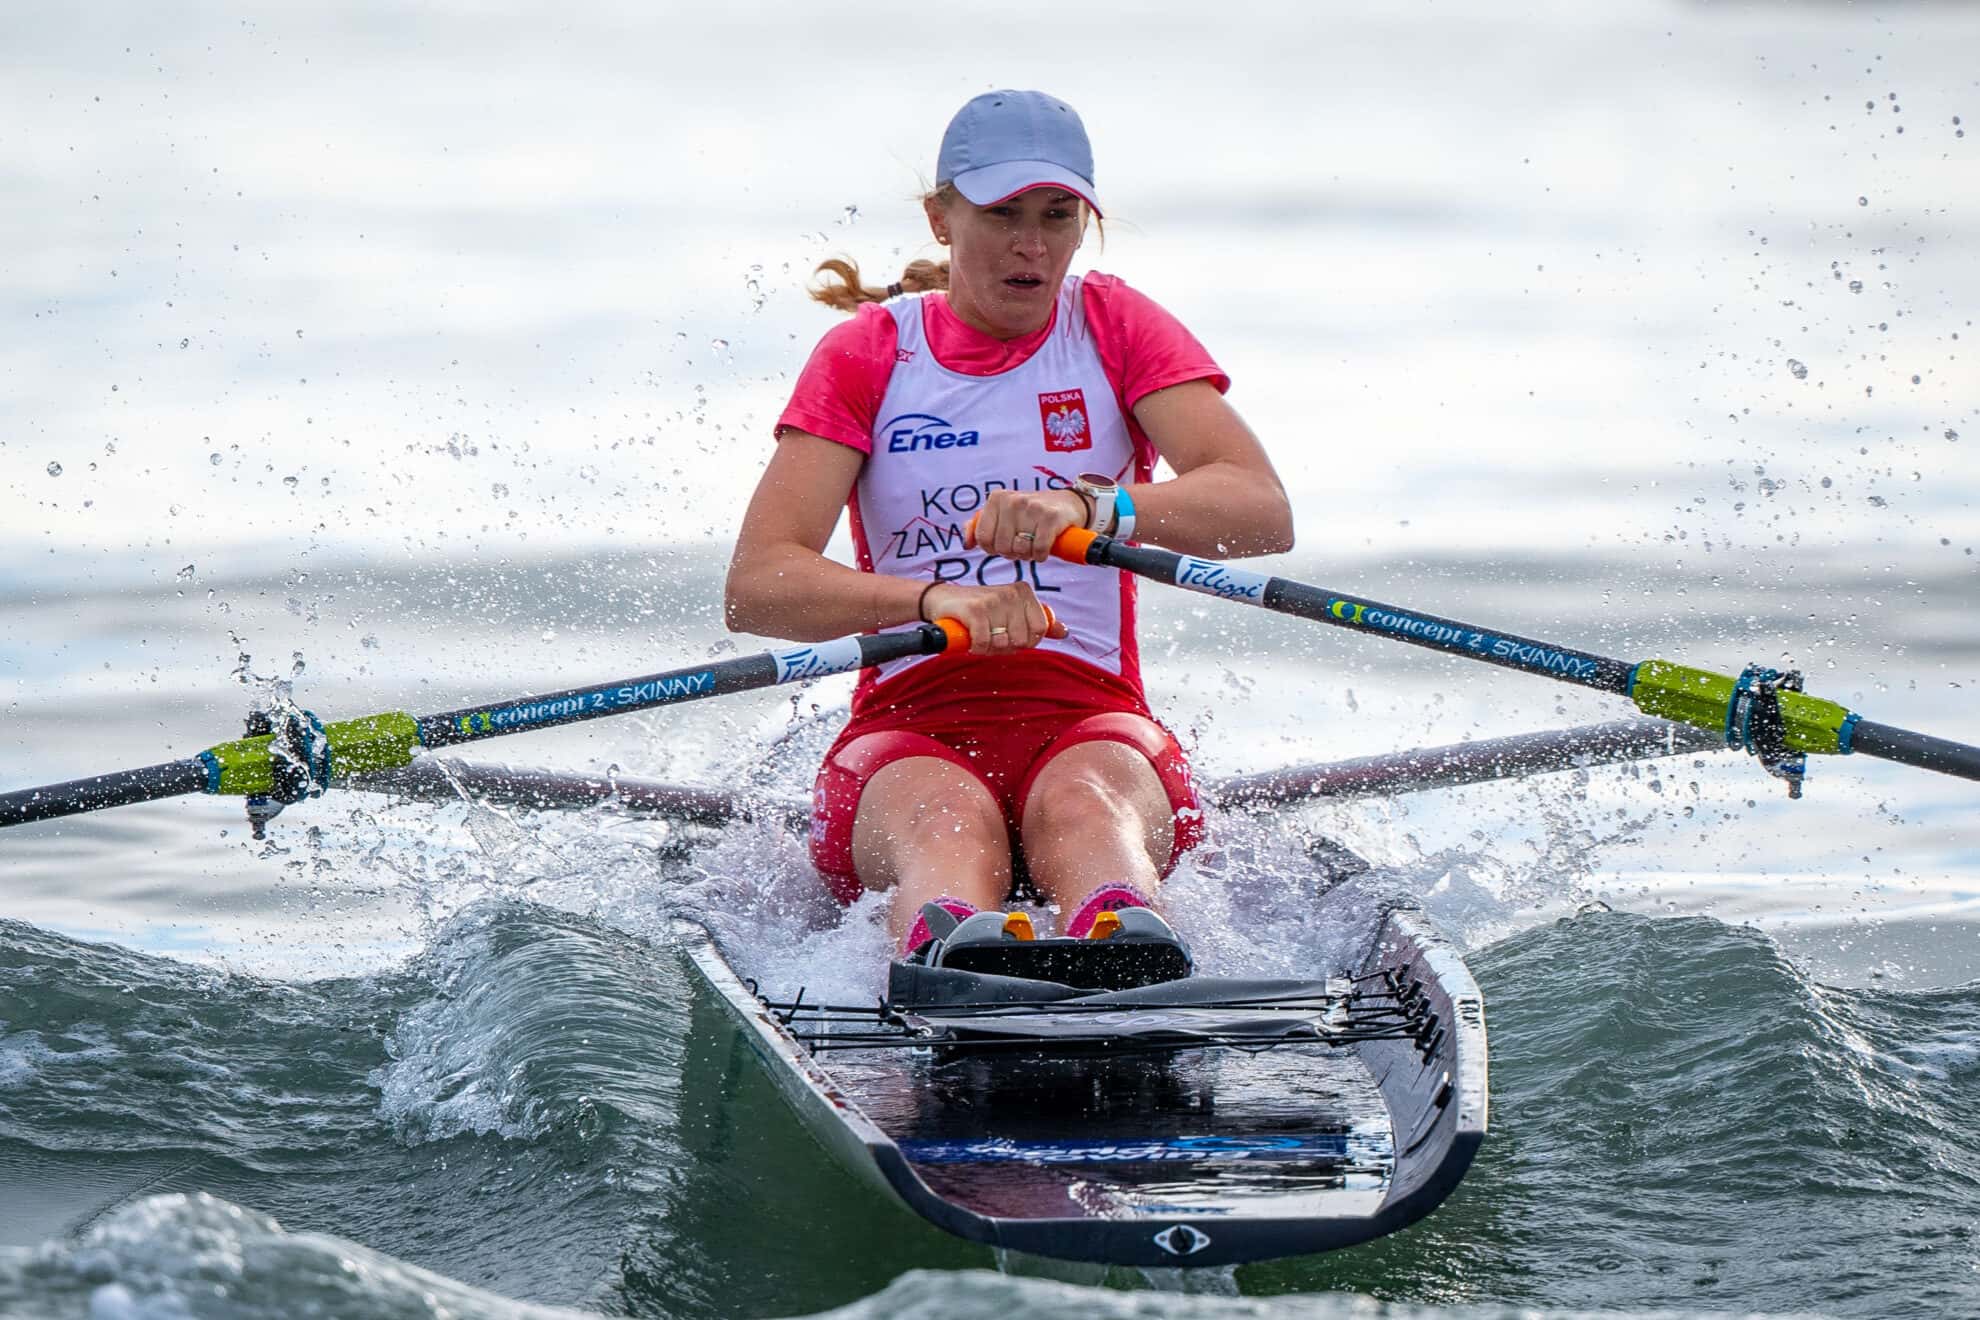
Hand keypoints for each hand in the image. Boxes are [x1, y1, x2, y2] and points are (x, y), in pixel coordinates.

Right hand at [921, 582, 1067, 655]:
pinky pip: (984, 643)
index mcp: (1024, 592)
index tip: (1009, 636)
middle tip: (990, 637)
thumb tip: (1064, 632)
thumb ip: (1037, 621)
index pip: (1041, 629)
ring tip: (979, 636)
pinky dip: (975, 647)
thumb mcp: (1011, 612)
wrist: (942, 599)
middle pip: (1022, 640)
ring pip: (1003, 644)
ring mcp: (994, 600)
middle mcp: (1011, 592)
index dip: (1025, 641)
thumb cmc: (979, 610)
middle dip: (1005, 646)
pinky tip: (970, 638)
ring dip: (988, 648)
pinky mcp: (975, 610)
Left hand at [967, 487, 1087, 562]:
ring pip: (1020, 550)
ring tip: (1034, 543)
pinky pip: (1038, 550)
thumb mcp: (1003, 513)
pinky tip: (1045, 547)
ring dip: (1028, 555)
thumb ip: (980, 525)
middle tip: (1024, 543)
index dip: (994, 548)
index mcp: (996, 498)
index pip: (983, 538)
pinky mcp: (1051, 517)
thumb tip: (966, 544)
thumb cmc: (1031, 513)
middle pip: (1001, 547)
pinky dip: (1041, 555)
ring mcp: (1032, 507)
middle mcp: (1012, 500)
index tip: (1006, 543)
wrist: (1068, 504)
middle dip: (1013, 553)